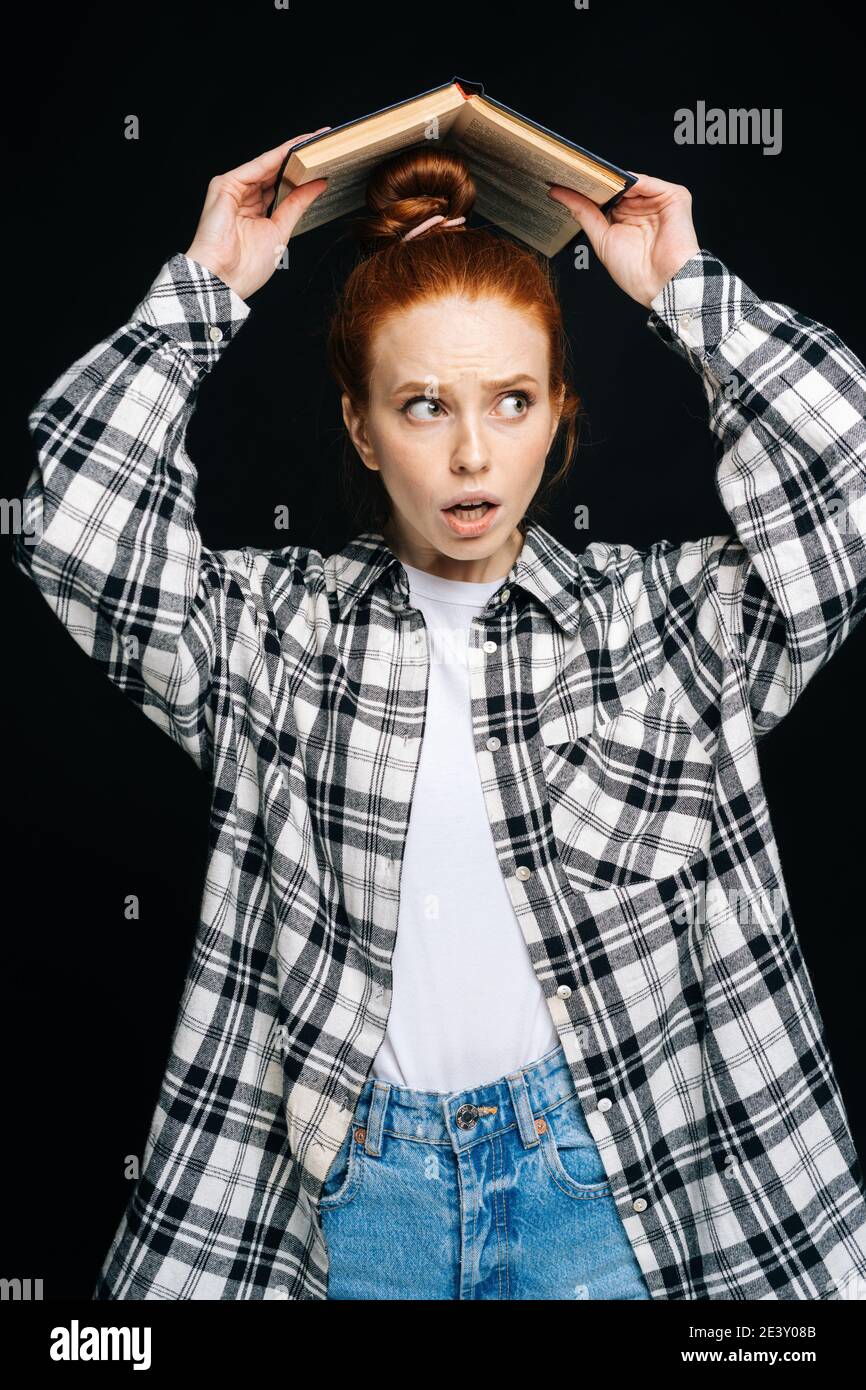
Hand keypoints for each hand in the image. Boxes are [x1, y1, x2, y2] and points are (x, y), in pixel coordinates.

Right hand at [185, 130, 331, 300]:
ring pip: (268, 163)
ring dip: (293, 151)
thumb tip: (319, 183)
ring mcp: (233, 189)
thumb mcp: (280, 230)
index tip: (324, 160)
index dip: (301, 172)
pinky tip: (298, 148)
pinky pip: (258, 165)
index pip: (281, 185)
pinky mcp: (226, 184)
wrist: (223, 279)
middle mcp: (243, 196)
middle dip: (299, 156)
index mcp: (254, 211)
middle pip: (275, 170)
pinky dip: (279, 155)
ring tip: (318, 141)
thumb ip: (297, 204)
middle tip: (326, 141)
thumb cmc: (246, 266)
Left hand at [548, 173, 699, 308]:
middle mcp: (642, 208)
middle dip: (596, 180)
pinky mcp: (674, 197)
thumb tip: (560, 193)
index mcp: (626, 219)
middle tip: (571, 170)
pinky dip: (628, 179)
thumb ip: (584, 213)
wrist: (661, 284)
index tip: (563, 180)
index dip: (588, 190)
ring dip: (610, 177)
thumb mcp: (602, 238)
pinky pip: (648, 182)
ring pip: (631, 181)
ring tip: (588, 172)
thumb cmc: (636, 272)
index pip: (606, 196)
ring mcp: (658, 201)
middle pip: (617, 186)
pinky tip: (611, 180)